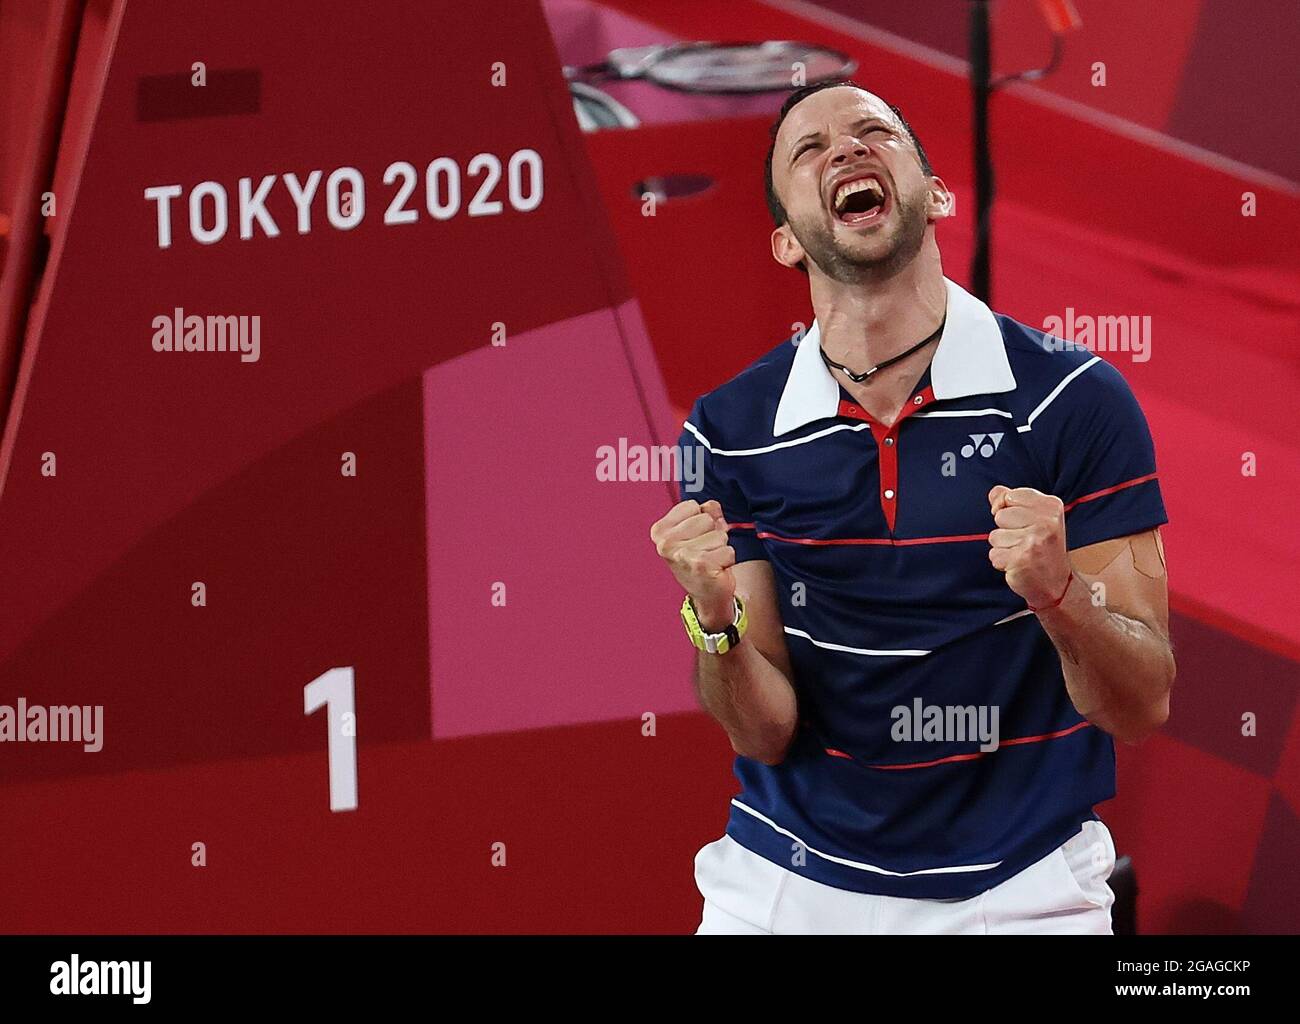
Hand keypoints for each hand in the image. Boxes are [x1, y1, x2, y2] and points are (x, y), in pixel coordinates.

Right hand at [650, 499, 736, 629]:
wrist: (706, 594)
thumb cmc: (700, 559)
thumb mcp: (699, 531)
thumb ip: (705, 512)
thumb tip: (711, 506)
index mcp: (660, 531)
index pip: (693, 506)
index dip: (701, 519)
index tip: (696, 537)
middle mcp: (666, 544)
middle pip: (707, 519)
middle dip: (713, 534)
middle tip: (705, 550)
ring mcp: (682, 555)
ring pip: (719, 535)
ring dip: (720, 548)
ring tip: (710, 559)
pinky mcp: (701, 565)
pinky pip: (728, 550)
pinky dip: (727, 560)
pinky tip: (716, 569)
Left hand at [987, 485, 1071, 609]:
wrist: (1057, 583)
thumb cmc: (1043, 547)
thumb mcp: (1035, 517)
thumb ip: (1013, 500)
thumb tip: (994, 492)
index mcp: (1050, 506)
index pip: (1008, 496)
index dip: (1007, 509)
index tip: (1024, 522)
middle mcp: (1045, 522)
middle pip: (999, 516)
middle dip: (1006, 530)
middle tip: (1026, 541)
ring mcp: (1034, 541)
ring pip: (994, 536)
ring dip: (1003, 547)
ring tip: (1022, 552)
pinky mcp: (1021, 559)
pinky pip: (994, 555)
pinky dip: (1002, 562)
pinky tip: (1018, 564)